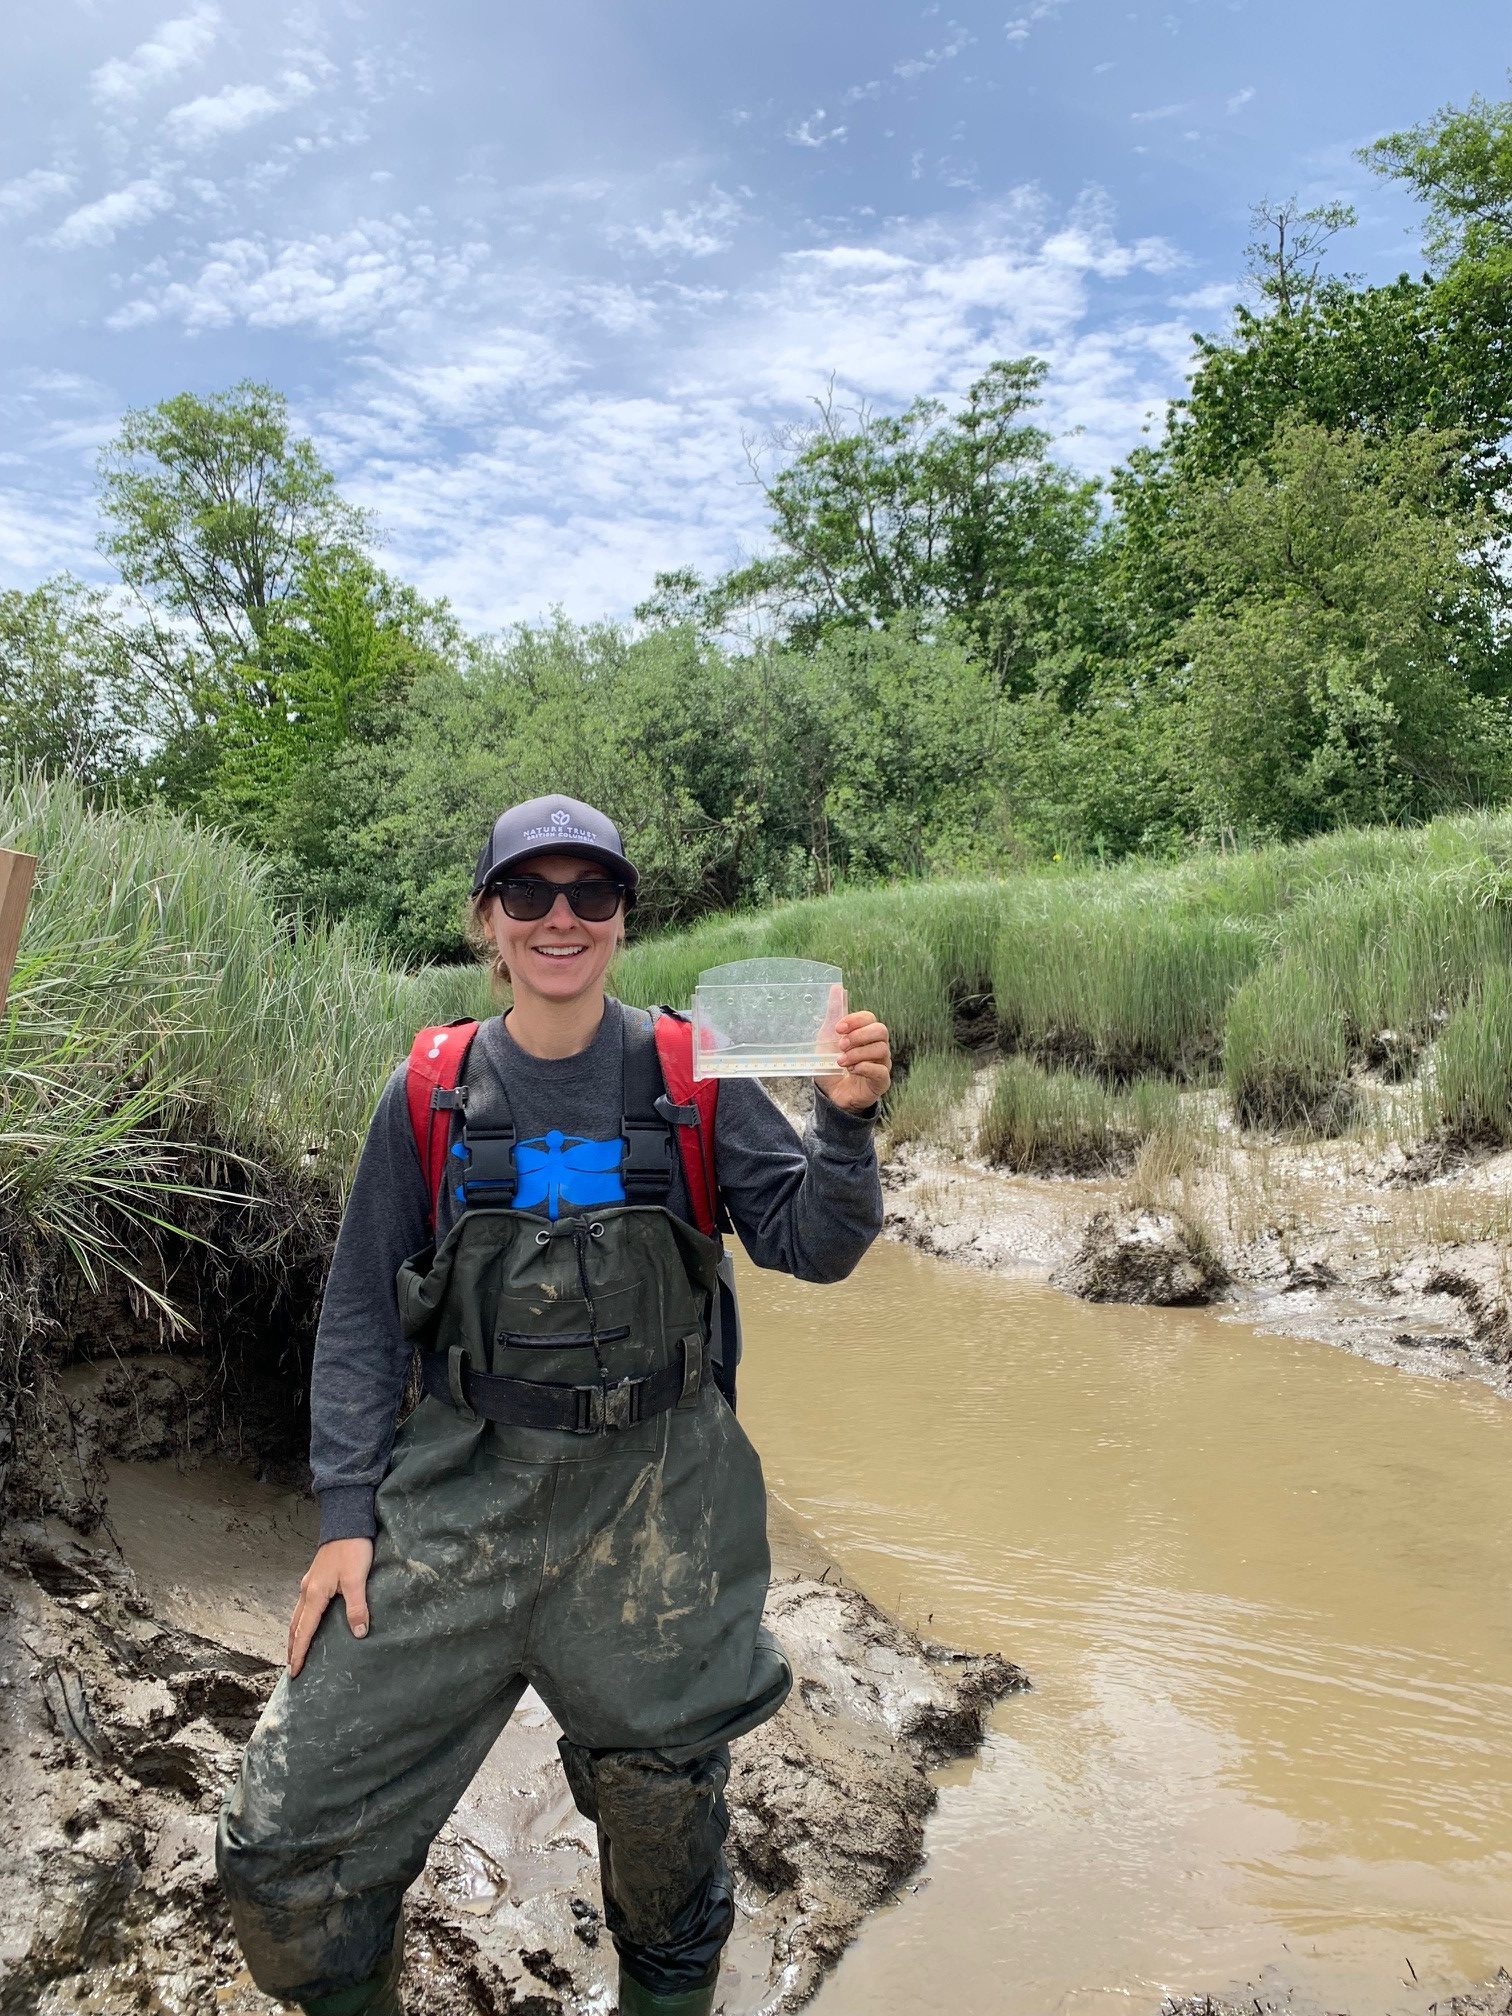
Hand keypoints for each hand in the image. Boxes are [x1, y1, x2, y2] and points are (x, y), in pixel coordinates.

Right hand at [288, 1537, 373, 1675]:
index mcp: (314, 1595)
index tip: (294, 1672)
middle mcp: (307, 1591)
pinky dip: (301, 1621)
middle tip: (291, 1668)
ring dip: (295, 1635)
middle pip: (295, 1626)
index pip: (304, 1632)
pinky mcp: (316, 1578)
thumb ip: (357, 1607)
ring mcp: (309, 1584)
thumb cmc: (351, 1549)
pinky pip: (304, 1606)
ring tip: (296, 1651)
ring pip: (297, 1616)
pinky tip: (309, 1623)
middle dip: (292, 1648)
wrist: (346, 1522)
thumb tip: (358, 1633)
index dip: (299, 1653)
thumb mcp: (356, 1579)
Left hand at [815, 999, 891, 1112]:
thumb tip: (837, 987)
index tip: (838, 1028)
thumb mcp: (827, 1037)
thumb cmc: (831, 1064)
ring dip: (857, 1053)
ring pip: (881, 1050)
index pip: (870, 1018)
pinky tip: (853, 1070)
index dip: (855, 1020)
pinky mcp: (881, 1081)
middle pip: (881, 1030)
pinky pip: (881, 1070)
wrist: (830, 1093)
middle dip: (859, 1036)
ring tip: (841, 1062)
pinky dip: (865, 1068)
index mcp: (865, 1034)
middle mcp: (877, 1046)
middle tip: (841, 1045)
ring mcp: (882, 1064)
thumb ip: (834, 1012)